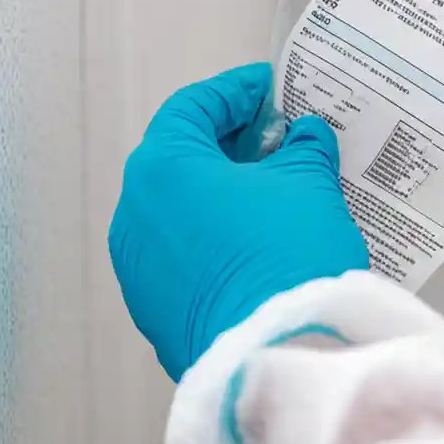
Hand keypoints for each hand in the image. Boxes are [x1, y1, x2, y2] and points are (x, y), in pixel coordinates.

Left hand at [109, 63, 368, 379]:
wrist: (279, 353)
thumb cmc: (288, 256)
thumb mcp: (309, 185)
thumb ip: (305, 149)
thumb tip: (305, 137)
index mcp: (162, 168)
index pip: (192, 108)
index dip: (235, 93)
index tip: (267, 90)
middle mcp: (134, 215)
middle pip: (180, 161)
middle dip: (230, 147)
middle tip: (277, 141)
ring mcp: (138, 269)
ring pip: (181, 214)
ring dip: (223, 198)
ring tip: (275, 196)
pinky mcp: (156, 312)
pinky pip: (185, 259)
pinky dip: (217, 241)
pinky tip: (261, 245)